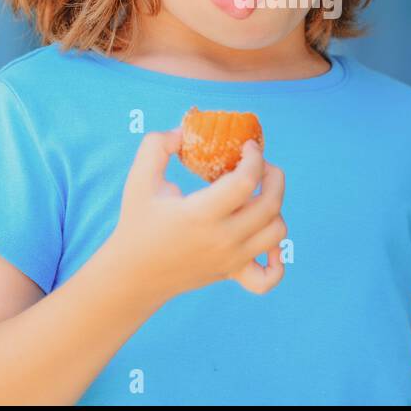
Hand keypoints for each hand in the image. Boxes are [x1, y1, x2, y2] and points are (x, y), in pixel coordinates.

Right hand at [110, 129, 286, 300]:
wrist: (132, 274)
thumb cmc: (138, 222)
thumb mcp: (139, 178)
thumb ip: (158, 145)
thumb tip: (184, 132)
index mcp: (200, 213)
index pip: (246, 181)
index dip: (254, 157)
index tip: (248, 146)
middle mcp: (221, 239)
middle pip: (270, 204)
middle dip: (273, 176)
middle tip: (261, 164)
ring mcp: (230, 260)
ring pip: (277, 233)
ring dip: (275, 208)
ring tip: (256, 196)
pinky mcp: (231, 274)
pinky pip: (269, 278)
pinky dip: (277, 261)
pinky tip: (265, 241)